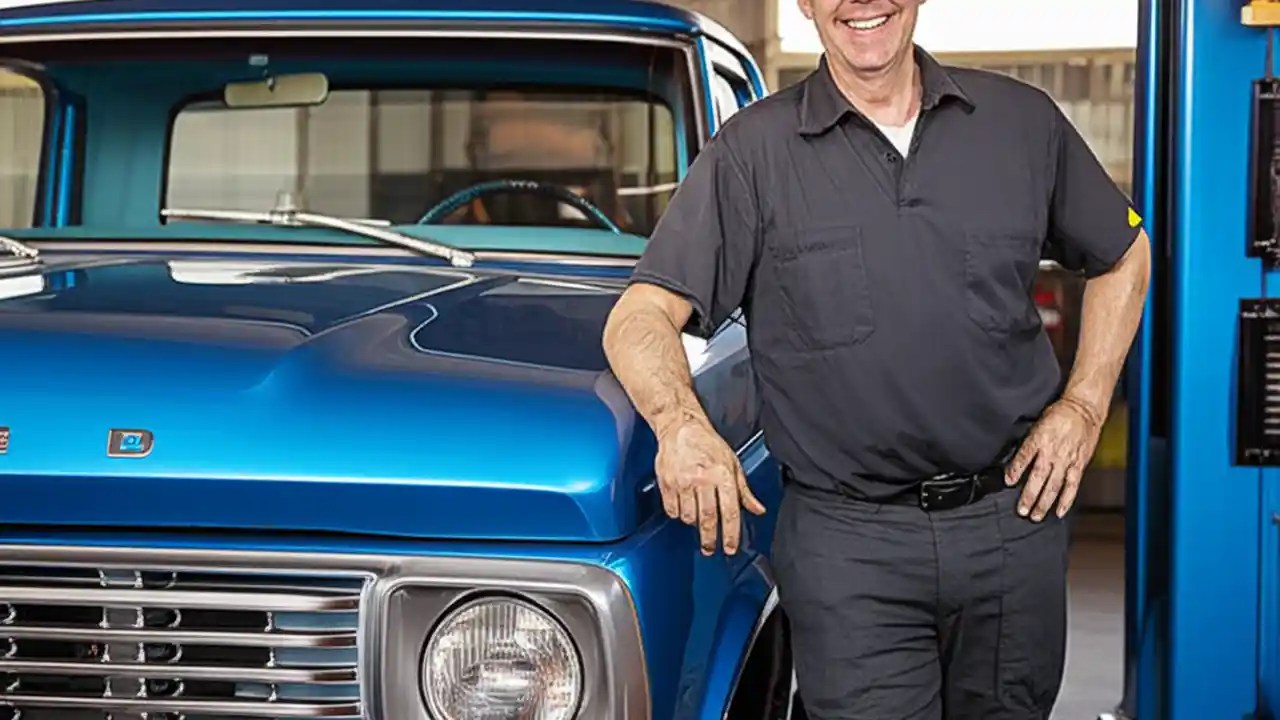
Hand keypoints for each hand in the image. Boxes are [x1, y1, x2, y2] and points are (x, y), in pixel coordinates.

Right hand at [655, 418, 766, 554]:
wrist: (680, 427)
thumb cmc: (707, 443)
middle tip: (710, 549)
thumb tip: (758, 509)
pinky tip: (683, 508)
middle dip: (710, 539)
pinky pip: (672, 510)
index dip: (730, 534)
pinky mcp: (666, 483)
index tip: (730, 548)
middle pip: (707, 519)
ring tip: (697, 520)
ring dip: (694, 523)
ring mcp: (682, 482)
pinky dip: (678, 514)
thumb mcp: (732, 463)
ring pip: (688, 516)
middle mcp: (702, 479)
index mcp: (722, 475)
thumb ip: (744, 490)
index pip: (729, 512)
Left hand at [1004, 397, 1104, 521]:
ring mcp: (1066, 460)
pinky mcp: (1078, 465)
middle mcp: (1052, 452)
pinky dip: (1066, 500)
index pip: (1023, 457)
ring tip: (1035, 516)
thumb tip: (1016, 461)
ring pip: (1053, 486)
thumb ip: (1028, 443)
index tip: (1008, 482)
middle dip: (1028, 496)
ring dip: (1044, 503)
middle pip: (1037, 478)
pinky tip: (1059, 511)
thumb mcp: (1037, 424)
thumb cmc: (1059, 414)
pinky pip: (1072, 486)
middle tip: (1021, 510)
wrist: (1083, 409)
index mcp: (1039, 439)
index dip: (1015, 471)